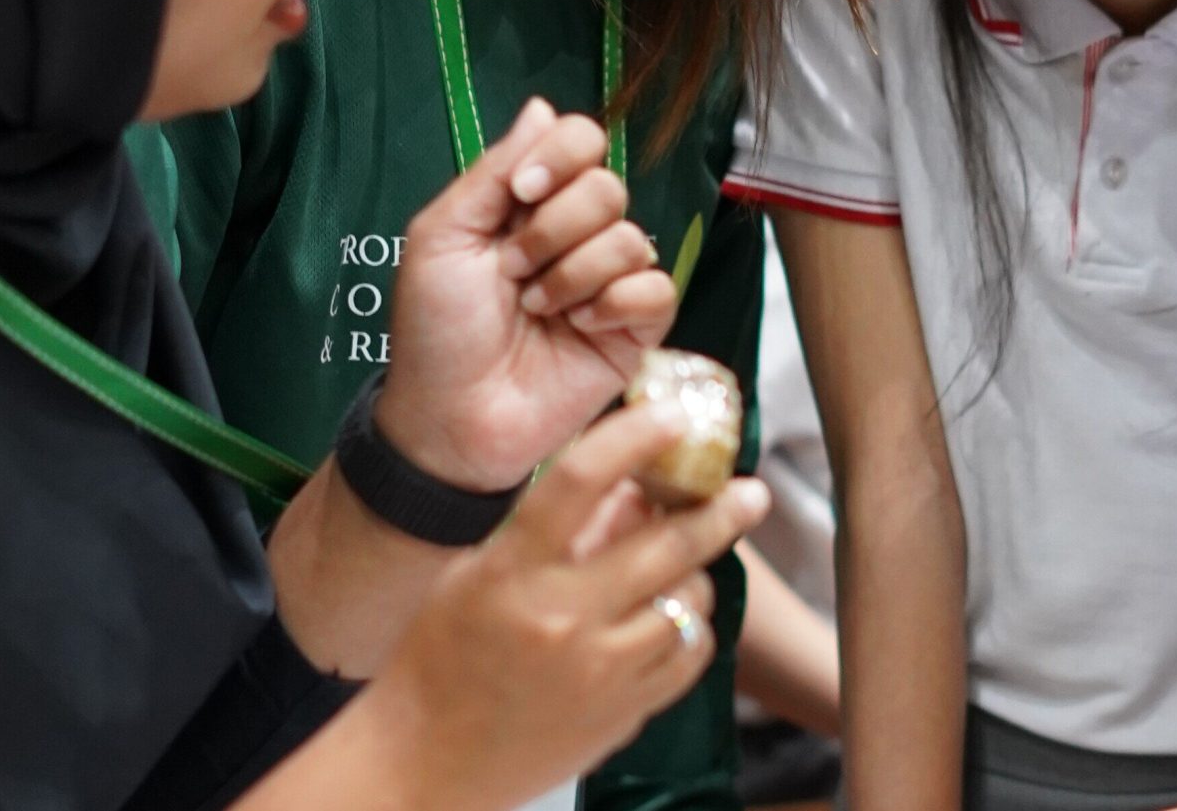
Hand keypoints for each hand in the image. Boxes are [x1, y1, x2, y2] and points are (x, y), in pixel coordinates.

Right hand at [362, 405, 770, 809]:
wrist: (424, 760)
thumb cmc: (440, 658)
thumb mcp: (479, 575)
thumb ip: (553, 531)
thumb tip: (629, 489)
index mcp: (512, 571)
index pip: (580, 480)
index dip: (635, 438)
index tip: (674, 415)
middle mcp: (562, 618)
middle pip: (665, 545)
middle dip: (721, 512)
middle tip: (752, 493)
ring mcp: (599, 672)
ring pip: (689, 603)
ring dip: (695, 575)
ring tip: (686, 566)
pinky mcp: (622, 716)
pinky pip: (689, 659)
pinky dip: (692, 630)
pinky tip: (678, 618)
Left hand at [380, 98, 678, 490]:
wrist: (450, 417)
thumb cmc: (436, 328)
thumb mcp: (444, 235)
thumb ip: (495, 169)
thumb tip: (543, 105)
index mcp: (531, 203)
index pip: (581, 139)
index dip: (559, 157)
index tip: (519, 194)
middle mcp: (576, 233)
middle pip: (607, 185)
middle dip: (553, 230)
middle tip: (513, 271)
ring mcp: (609, 281)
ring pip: (630, 237)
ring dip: (572, 275)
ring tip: (535, 310)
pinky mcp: (635, 329)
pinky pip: (655, 288)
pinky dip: (612, 304)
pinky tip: (577, 328)